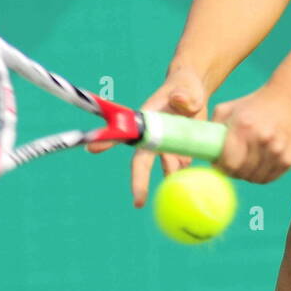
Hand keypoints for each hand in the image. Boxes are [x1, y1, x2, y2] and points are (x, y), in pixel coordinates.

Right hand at [85, 67, 209, 208]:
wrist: (195, 94)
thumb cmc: (186, 87)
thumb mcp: (187, 88)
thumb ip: (185, 95)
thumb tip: (180, 99)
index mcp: (148, 119)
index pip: (127, 132)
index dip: (109, 140)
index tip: (92, 148)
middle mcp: (153, 136)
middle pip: (142, 163)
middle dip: (139, 183)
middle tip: (138, 203)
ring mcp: (167, 147)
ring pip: (166, 168)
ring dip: (173, 174)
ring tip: (186, 167)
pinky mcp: (181, 153)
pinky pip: (183, 169)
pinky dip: (188, 176)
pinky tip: (197, 176)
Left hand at [210, 83, 290, 183]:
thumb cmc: (255, 103)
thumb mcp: (229, 108)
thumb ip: (213, 128)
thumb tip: (198, 148)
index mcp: (243, 125)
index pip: (227, 163)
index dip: (220, 167)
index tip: (219, 165)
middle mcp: (261, 138)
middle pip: (241, 173)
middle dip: (233, 171)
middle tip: (232, 165)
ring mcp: (277, 149)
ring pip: (255, 178)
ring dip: (248, 174)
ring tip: (246, 162)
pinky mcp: (290, 158)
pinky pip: (269, 178)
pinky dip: (262, 174)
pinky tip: (260, 163)